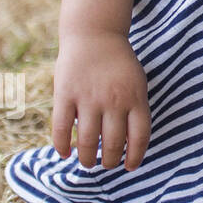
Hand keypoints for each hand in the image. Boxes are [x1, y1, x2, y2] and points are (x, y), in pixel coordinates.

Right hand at [52, 32, 150, 170]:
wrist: (95, 35)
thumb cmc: (119, 64)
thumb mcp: (138, 83)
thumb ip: (135, 109)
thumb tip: (130, 143)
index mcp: (135, 98)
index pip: (139, 136)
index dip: (135, 156)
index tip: (130, 167)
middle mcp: (113, 101)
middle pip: (112, 143)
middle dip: (109, 161)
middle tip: (106, 165)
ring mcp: (89, 98)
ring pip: (87, 141)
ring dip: (87, 158)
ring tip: (87, 163)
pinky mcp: (66, 95)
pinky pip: (62, 127)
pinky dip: (62, 145)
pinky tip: (65, 153)